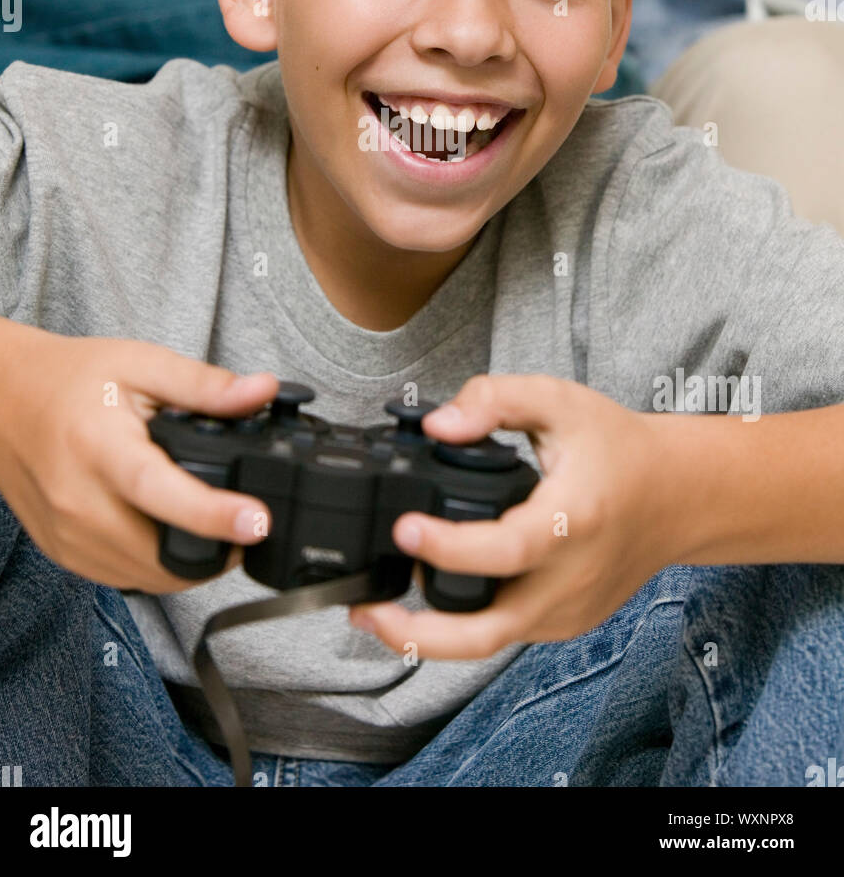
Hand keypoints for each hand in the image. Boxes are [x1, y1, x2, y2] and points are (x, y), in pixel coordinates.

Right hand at [0, 324, 278, 591]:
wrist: (1, 401)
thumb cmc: (69, 380)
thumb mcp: (141, 364)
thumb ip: (204, 385)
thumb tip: (262, 391)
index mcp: (99, 447)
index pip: (159, 491)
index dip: (212, 513)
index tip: (258, 520)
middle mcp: (78, 500)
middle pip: (159, 553)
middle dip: (217, 549)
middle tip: (249, 523)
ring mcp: (67, 535)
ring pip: (146, 578)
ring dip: (191, 564)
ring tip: (217, 526)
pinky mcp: (63, 553)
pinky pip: (124, 578)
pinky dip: (158, 567)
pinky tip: (172, 533)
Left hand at [349, 374, 681, 657]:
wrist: (676, 496)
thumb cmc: (618, 448)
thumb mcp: (558, 400)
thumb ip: (494, 400)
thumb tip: (437, 424)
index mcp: (573, 518)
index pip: (506, 549)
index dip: (450, 546)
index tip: (405, 528)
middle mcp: (571, 577)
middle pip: (488, 630)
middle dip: (418, 633)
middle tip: (365, 610)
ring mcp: (568, 609)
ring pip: (490, 641)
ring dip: (429, 636)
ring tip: (376, 610)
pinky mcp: (564, 623)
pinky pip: (506, 633)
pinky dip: (462, 627)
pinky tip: (427, 602)